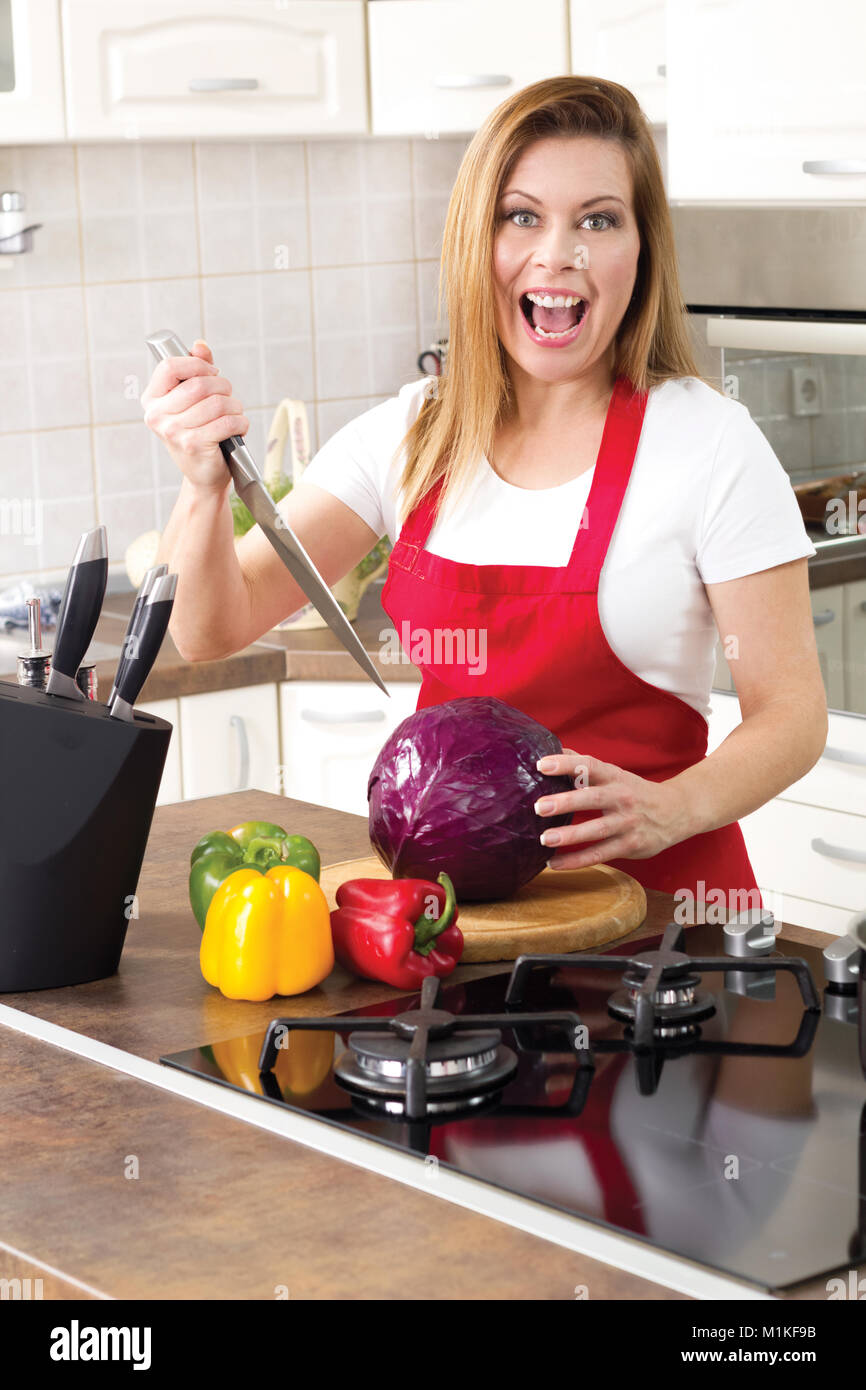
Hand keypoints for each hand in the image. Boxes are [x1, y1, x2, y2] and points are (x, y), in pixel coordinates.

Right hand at [140, 338, 248, 492]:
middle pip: (199, 384)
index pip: (169, 366)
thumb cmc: (199, 434)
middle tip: (229, 400)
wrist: (203, 476)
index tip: (212, 374)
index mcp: (152, 400)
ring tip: (235, 415)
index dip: (196, 365)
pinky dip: (241, 423)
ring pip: (217, 403)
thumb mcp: (193, 402)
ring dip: (235, 407)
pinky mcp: (193, 445)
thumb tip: (200, 346)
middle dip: (224, 388)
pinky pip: (227, 422)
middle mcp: (157, 416)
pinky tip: (238, 429)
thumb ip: (196, 371)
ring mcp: (173, 431)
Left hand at [534, 748, 686, 870]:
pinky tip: (554, 863)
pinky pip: (600, 854)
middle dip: (565, 802)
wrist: (678, 811)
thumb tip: (554, 749)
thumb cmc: (636, 792)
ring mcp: (627, 823)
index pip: (590, 766)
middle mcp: (621, 798)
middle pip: (592, 798)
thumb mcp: (616, 774)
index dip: (566, 764)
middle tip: (539, 806)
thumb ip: (586, 766)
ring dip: (570, 835)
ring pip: (596, 830)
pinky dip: (577, 860)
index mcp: (615, 777)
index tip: (541, 764)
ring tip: (544, 839)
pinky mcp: (630, 845)